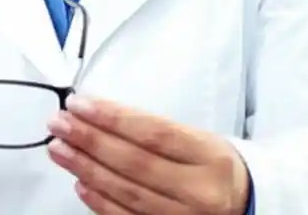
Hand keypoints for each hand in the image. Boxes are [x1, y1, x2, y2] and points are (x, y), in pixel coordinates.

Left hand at [46, 95, 249, 214]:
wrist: (247, 203)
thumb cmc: (215, 165)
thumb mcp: (200, 139)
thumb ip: (155, 131)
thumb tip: (100, 117)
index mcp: (210, 156)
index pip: (153, 133)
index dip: (112, 118)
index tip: (81, 105)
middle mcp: (199, 191)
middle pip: (134, 163)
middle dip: (90, 141)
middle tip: (60, 124)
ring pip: (126, 193)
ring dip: (86, 168)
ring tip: (60, 148)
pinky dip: (100, 201)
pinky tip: (80, 183)